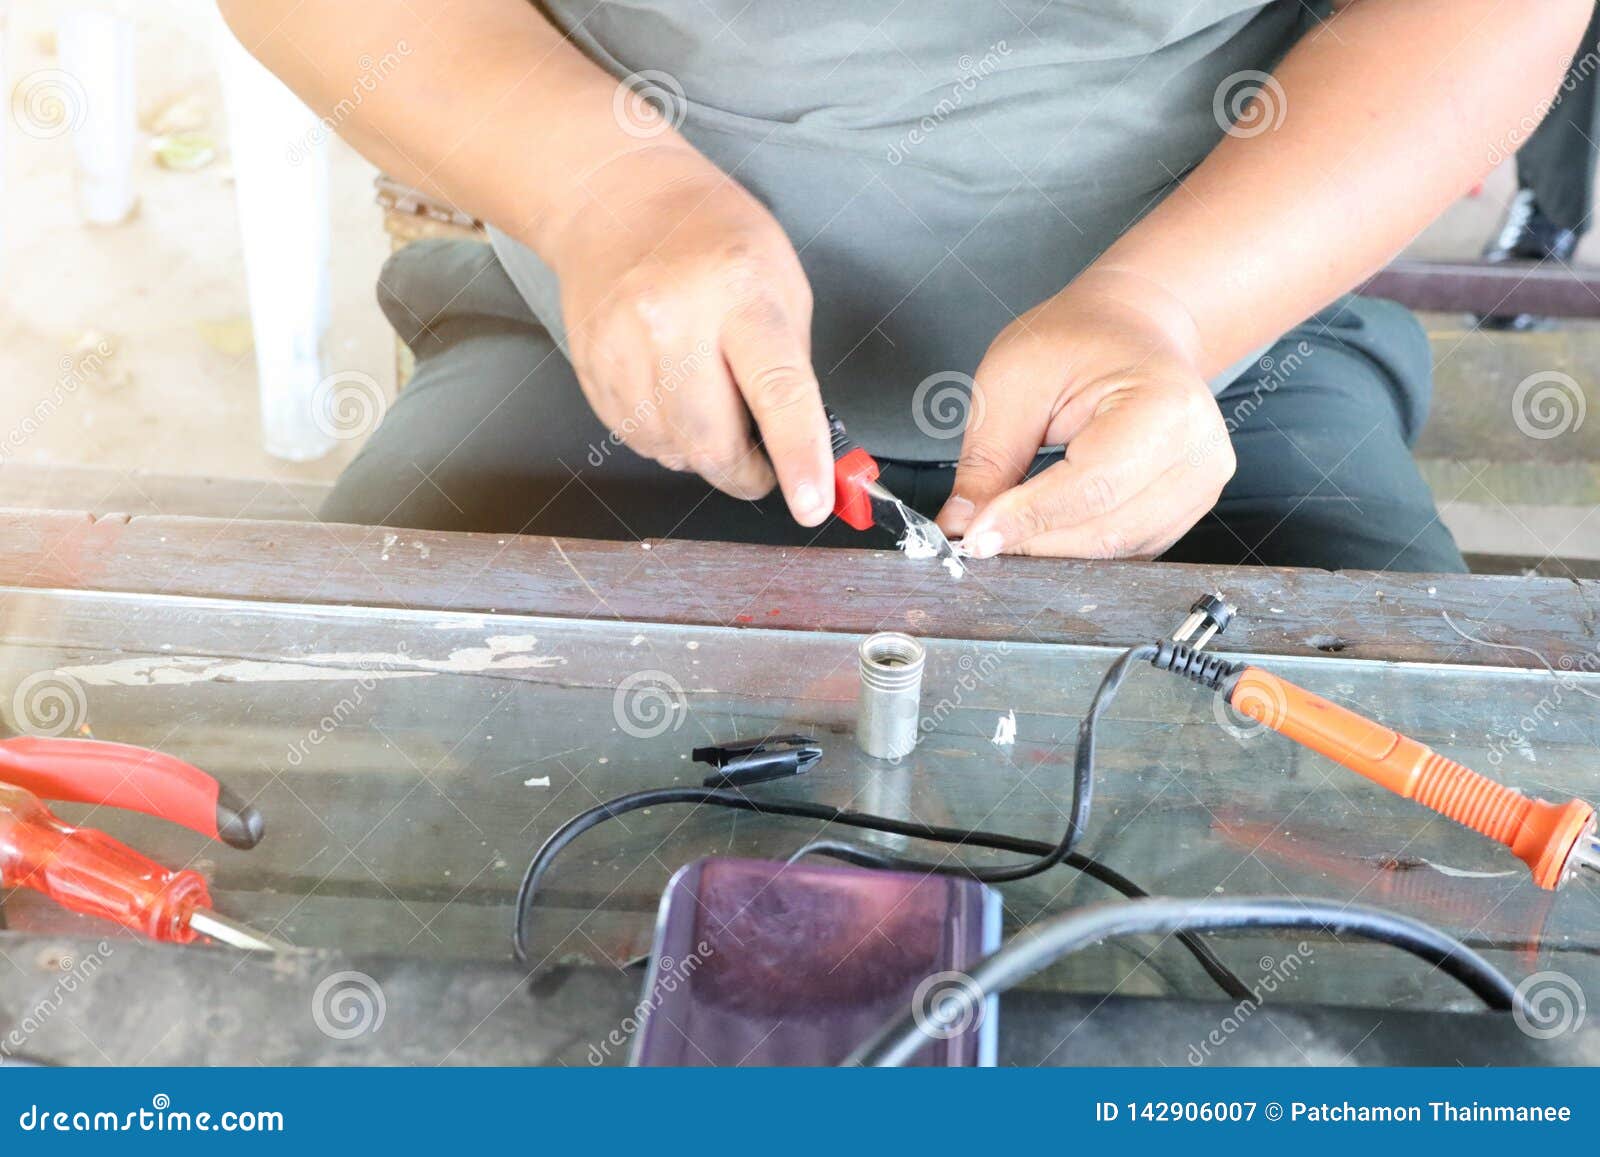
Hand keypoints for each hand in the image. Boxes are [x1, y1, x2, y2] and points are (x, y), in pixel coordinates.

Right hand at [547, 147, 833, 524]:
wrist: (613, 198)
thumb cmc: (711, 235)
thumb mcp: (780, 280)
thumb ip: (789, 365)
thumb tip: (797, 446)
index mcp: (740, 293)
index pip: (776, 390)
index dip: (797, 456)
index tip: (811, 505)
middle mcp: (673, 320)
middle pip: (711, 441)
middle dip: (744, 473)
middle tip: (761, 469)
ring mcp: (622, 345)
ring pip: (669, 449)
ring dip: (701, 455)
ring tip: (712, 409)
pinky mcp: (590, 367)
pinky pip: (635, 437)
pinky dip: (665, 438)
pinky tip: (673, 398)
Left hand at [935, 271, 1234, 558]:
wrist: (1131, 329)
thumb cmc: (1081, 339)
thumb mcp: (1014, 381)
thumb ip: (988, 458)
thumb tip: (964, 522)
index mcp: (1166, 408)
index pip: (1091, 487)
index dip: (1029, 519)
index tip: (976, 537)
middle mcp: (1197, 453)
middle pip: (1104, 529)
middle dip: (1033, 540)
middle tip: (976, 534)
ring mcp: (1199, 487)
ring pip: (1113, 549)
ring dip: (1053, 549)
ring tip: (1008, 524)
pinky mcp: (1185, 510)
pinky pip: (1125, 549)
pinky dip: (1077, 546)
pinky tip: (1047, 523)